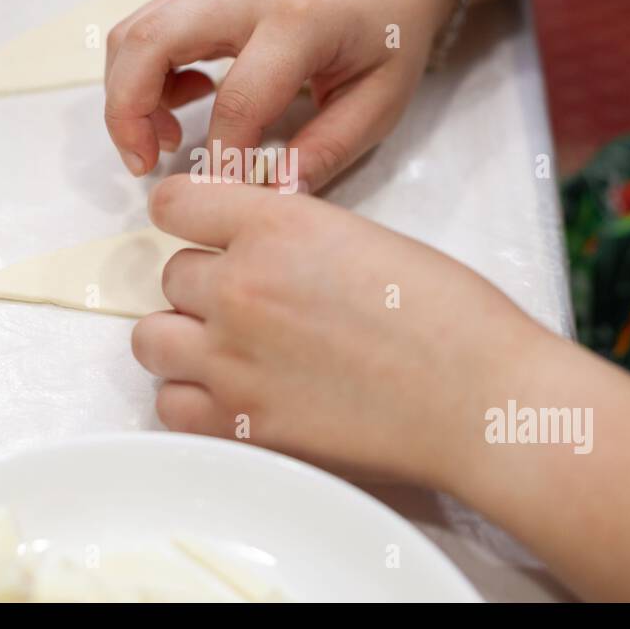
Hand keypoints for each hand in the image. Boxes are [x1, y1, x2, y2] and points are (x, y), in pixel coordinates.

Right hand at [104, 0, 458, 191]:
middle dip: (128, 112)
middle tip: (143, 165)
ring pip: (138, 30)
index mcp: (300, 21)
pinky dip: (143, 73)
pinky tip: (179, 108)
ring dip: (126, 92)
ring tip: (158, 143)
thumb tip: (271, 197)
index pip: (238, 98)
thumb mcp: (380, 101)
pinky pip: (150, 28)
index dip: (223, 157)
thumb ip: (326, 151)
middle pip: (152, 42)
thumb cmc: (393, 32)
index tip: (225, 193)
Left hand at [132, 174, 549, 490]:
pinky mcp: (239, 425)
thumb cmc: (447, 316)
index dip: (187, 216)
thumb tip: (249, 248)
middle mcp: (241, 287)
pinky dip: (193, 400)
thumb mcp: (362, 237)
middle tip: (253, 306)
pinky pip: (169, 405)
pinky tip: (233, 396)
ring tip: (231, 352)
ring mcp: (232, 360)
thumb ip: (289, 236)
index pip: (174, 202)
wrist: (478, 397)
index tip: (201, 232)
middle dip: (205, 287)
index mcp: (276, 226)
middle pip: (171, 276)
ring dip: (185, 341)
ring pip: (151, 339)